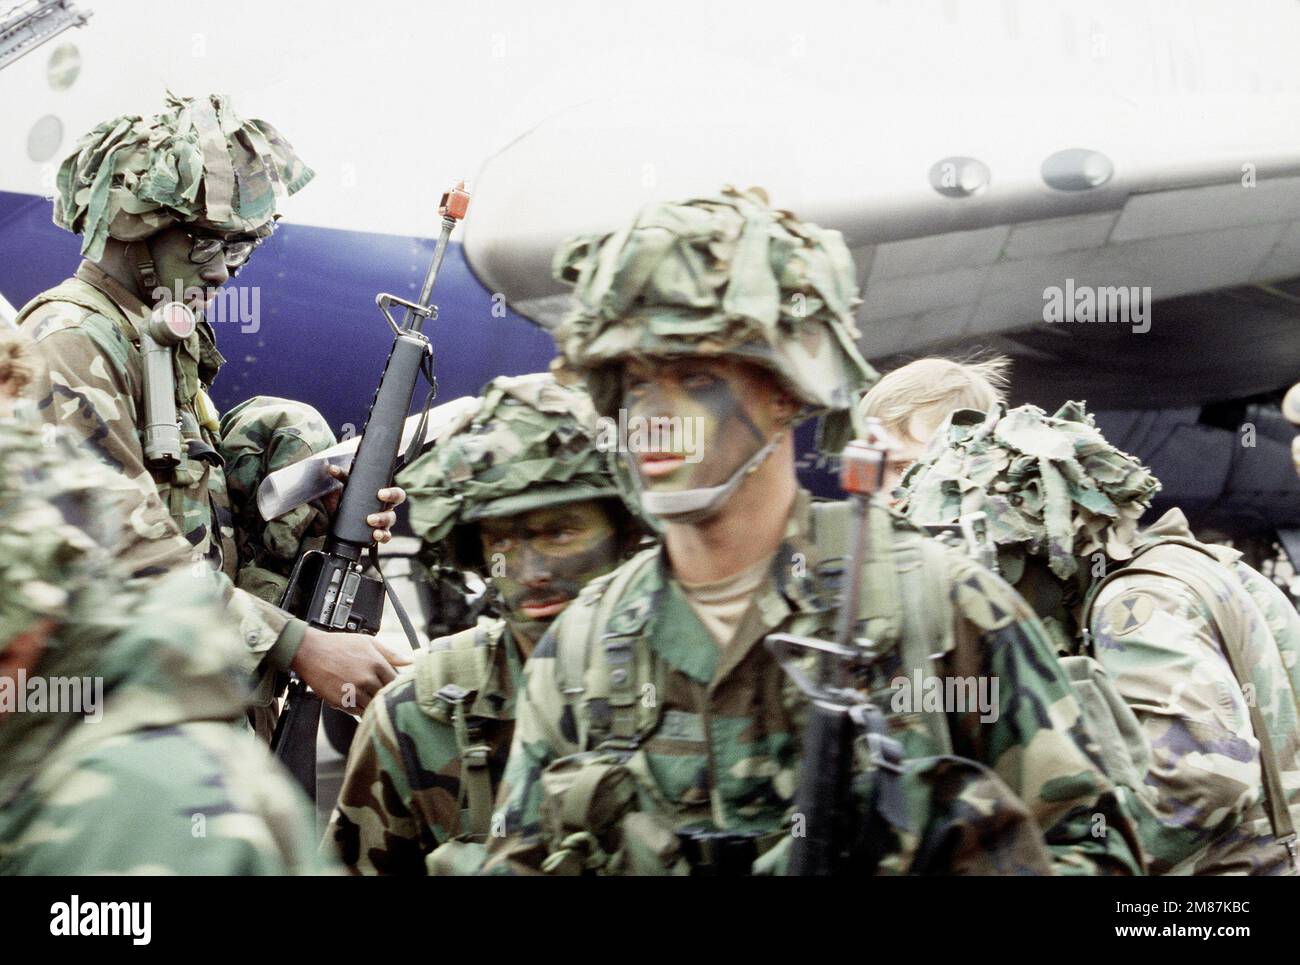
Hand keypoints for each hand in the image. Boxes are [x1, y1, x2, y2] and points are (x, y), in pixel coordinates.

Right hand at [291, 626, 412, 712]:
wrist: (310, 651)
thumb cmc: (339, 645)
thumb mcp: (368, 642)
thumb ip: (391, 653)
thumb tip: (411, 661)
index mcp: (376, 664)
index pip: (396, 682)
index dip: (394, 684)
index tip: (392, 685)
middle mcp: (367, 679)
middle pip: (385, 695)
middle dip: (384, 695)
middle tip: (378, 692)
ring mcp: (354, 692)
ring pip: (372, 706)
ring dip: (372, 704)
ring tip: (365, 695)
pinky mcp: (341, 702)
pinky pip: (357, 712)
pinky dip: (358, 708)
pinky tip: (354, 698)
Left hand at [322, 464, 406, 542]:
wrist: (339, 515)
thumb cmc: (351, 497)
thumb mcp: (348, 486)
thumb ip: (342, 476)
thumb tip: (331, 468)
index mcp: (384, 497)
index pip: (396, 494)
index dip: (392, 494)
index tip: (380, 494)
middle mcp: (386, 509)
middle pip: (394, 511)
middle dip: (385, 514)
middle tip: (372, 516)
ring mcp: (382, 522)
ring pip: (390, 523)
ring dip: (381, 523)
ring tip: (370, 522)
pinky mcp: (377, 533)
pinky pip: (386, 536)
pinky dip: (383, 536)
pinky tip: (376, 535)